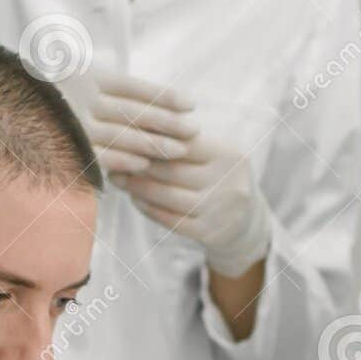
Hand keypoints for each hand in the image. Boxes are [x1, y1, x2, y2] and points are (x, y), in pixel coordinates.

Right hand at [58, 69, 199, 176]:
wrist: (4, 112)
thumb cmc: (53, 97)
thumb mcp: (78, 78)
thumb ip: (109, 87)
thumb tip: (155, 100)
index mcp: (89, 77)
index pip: (136, 86)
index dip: (165, 95)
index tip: (191, 103)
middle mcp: (84, 98)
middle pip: (135, 111)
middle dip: (168, 122)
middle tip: (194, 130)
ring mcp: (75, 124)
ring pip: (123, 135)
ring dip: (154, 144)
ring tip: (178, 151)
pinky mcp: (69, 148)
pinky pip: (103, 155)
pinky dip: (126, 161)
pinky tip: (145, 165)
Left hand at [112, 136, 271, 277]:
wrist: (246, 223)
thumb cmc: (219, 178)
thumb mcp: (214, 156)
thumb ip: (185, 142)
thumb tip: (138, 126)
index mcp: (230, 156)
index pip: (186, 143)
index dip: (154, 139)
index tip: (127, 133)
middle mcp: (229, 183)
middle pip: (174, 171)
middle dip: (140, 164)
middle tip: (114, 158)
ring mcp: (221, 211)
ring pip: (169, 197)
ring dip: (139, 188)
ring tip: (119, 179)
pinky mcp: (210, 233)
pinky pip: (171, 220)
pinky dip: (149, 209)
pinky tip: (135, 199)